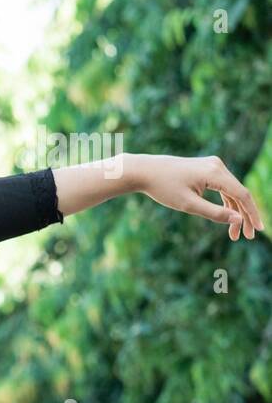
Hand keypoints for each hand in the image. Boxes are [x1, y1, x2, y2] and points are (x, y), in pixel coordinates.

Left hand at [132, 154, 263, 239]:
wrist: (145, 171)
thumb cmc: (163, 188)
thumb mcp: (188, 205)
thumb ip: (214, 213)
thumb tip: (238, 220)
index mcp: (214, 172)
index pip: (242, 195)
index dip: (252, 213)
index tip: (257, 231)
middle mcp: (217, 165)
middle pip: (239, 193)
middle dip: (243, 216)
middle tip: (246, 237)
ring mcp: (212, 165)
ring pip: (231, 191)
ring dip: (234, 211)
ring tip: (234, 234)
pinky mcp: (207, 168)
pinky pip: (222, 187)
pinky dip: (225, 202)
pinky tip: (227, 217)